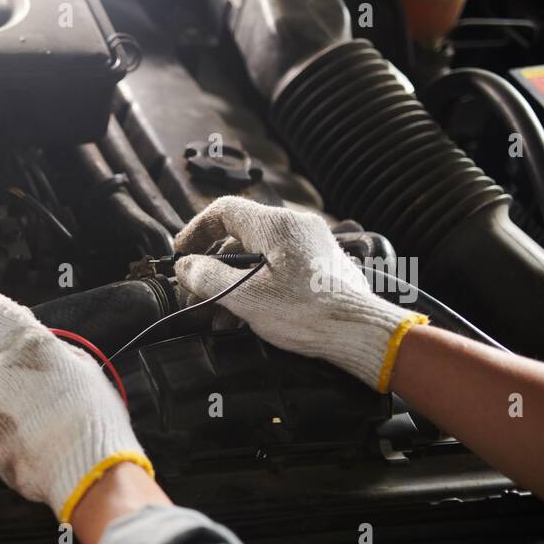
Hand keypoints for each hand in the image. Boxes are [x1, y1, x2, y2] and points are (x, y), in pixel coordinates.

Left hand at [0, 291, 152, 522]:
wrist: (85, 467)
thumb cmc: (93, 419)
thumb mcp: (83, 367)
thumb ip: (50, 350)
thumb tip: (35, 348)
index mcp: (27, 341)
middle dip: (3, 364)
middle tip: (30, 388)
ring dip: (2, 401)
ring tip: (35, 422)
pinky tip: (24, 438)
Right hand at [174, 196, 427, 391]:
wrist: (362, 333)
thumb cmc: (307, 313)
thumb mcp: (247, 298)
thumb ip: (209, 277)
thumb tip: (186, 266)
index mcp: (277, 226)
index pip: (224, 210)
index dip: (196, 229)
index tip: (181, 254)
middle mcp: (296, 227)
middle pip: (239, 237)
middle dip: (213, 268)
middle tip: (196, 296)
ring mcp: (311, 246)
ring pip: (258, 257)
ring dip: (232, 284)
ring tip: (218, 318)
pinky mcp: (320, 266)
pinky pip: (278, 268)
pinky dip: (256, 287)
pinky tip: (246, 317)